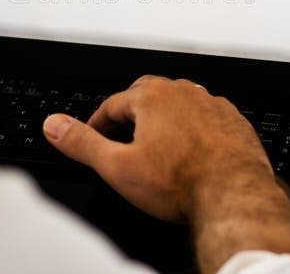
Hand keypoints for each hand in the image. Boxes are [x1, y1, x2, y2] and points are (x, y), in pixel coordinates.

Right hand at [42, 75, 289, 273]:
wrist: (235, 196)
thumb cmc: (182, 183)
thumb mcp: (118, 167)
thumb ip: (82, 143)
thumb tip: (55, 125)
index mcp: (153, 97)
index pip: (113, 103)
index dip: (99, 123)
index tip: (95, 137)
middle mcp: (184, 93)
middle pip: (146, 96)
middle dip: (131, 114)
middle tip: (122, 136)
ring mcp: (211, 105)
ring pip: (179, 103)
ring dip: (164, 118)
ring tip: (155, 143)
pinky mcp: (233, 121)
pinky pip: (206, 116)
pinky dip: (193, 128)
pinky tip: (190, 149)